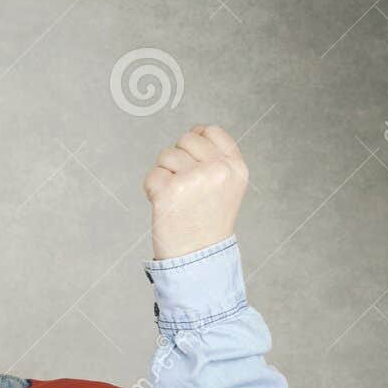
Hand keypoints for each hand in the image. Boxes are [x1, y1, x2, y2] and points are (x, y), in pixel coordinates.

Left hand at [143, 124, 247, 260]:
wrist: (198, 256)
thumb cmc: (208, 223)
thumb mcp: (228, 187)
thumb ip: (218, 159)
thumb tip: (195, 131)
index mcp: (235, 167)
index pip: (211, 131)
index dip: (196, 139)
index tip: (191, 158)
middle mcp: (217, 170)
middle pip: (186, 139)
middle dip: (178, 157)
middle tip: (183, 185)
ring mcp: (192, 179)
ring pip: (167, 154)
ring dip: (165, 173)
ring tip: (176, 197)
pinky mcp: (169, 190)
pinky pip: (152, 175)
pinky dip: (152, 188)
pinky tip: (165, 204)